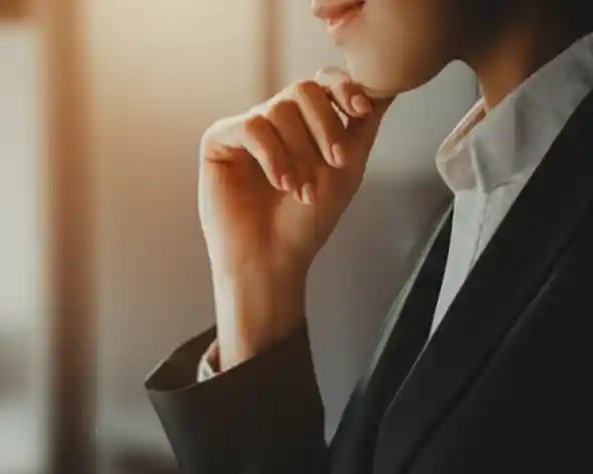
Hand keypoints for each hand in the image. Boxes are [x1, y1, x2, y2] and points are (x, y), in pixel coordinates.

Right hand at [200, 67, 393, 367]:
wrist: (270, 258)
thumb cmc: (306, 222)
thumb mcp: (347, 167)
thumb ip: (363, 124)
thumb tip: (390, 84)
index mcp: (302, 123)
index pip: (322, 81)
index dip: (343, 88)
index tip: (360, 111)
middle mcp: (273, 120)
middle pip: (303, 90)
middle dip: (325, 125)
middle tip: (336, 163)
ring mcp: (245, 129)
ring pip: (279, 109)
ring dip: (300, 152)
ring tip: (302, 190)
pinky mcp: (218, 140)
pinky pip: (252, 126)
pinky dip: (272, 155)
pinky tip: (280, 183)